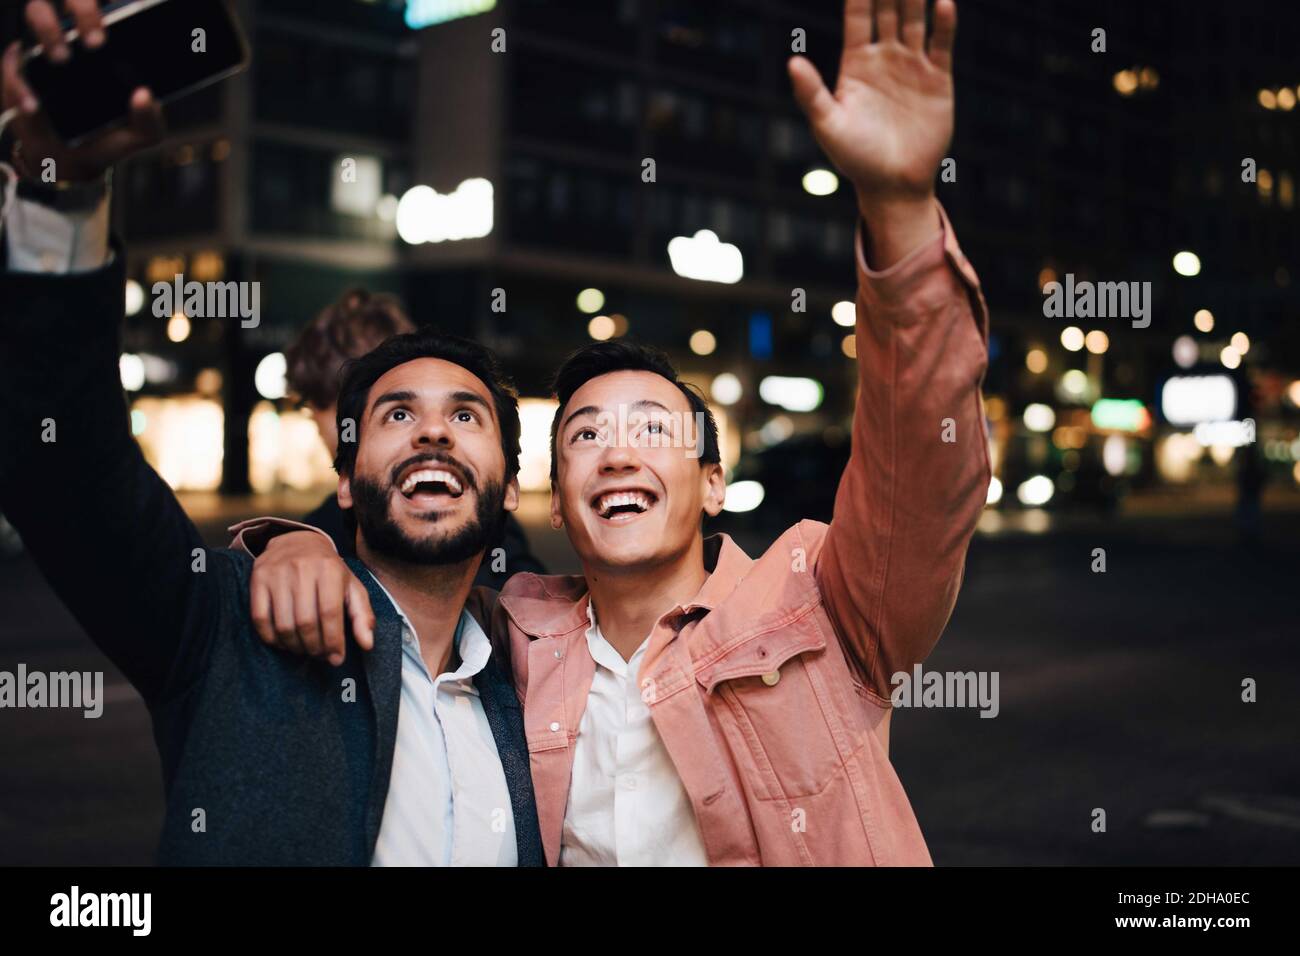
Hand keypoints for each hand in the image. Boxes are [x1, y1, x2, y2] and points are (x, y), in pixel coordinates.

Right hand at [2, 1, 162, 182]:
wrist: (67, 161)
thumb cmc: (103, 137)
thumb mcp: (137, 134)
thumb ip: (149, 120)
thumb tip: (145, 95)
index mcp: (106, 47)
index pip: (107, 10)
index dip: (103, 9)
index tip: (123, 20)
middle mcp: (73, 37)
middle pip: (72, 0)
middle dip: (83, 9)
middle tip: (96, 42)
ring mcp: (41, 47)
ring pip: (37, 11)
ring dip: (49, 29)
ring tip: (60, 58)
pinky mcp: (15, 68)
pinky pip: (12, 63)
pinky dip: (20, 84)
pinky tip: (33, 106)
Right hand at [249, 531, 375, 665]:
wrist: (298, 542)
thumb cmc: (330, 571)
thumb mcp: (352, 587)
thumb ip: (362, 615)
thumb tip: (367, 644)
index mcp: (329, 569)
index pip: (330, 613)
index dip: (333, 641)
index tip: (336, 658)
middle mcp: (302, 568)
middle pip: (306, 622)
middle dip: (314, 647)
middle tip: (320, 655)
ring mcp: (276, 573)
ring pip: (283, 624)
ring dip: (295, 646)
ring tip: (304, 649)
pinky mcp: (258, 579)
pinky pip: (260, 619)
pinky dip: (272, 638)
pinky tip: (284, 642)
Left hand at [788, 0, 955, 259]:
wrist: (893, 185)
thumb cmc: (854, 159)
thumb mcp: (828, 126)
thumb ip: (811, 93)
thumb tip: (792, 62)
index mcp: (856, 64)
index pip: (859, 16)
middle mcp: (885, 58)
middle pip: (889, 10)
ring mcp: (912, 66)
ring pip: (915, 20)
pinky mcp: (938, 79)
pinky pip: (941, 43)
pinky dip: (943, 23)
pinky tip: (942, 3)